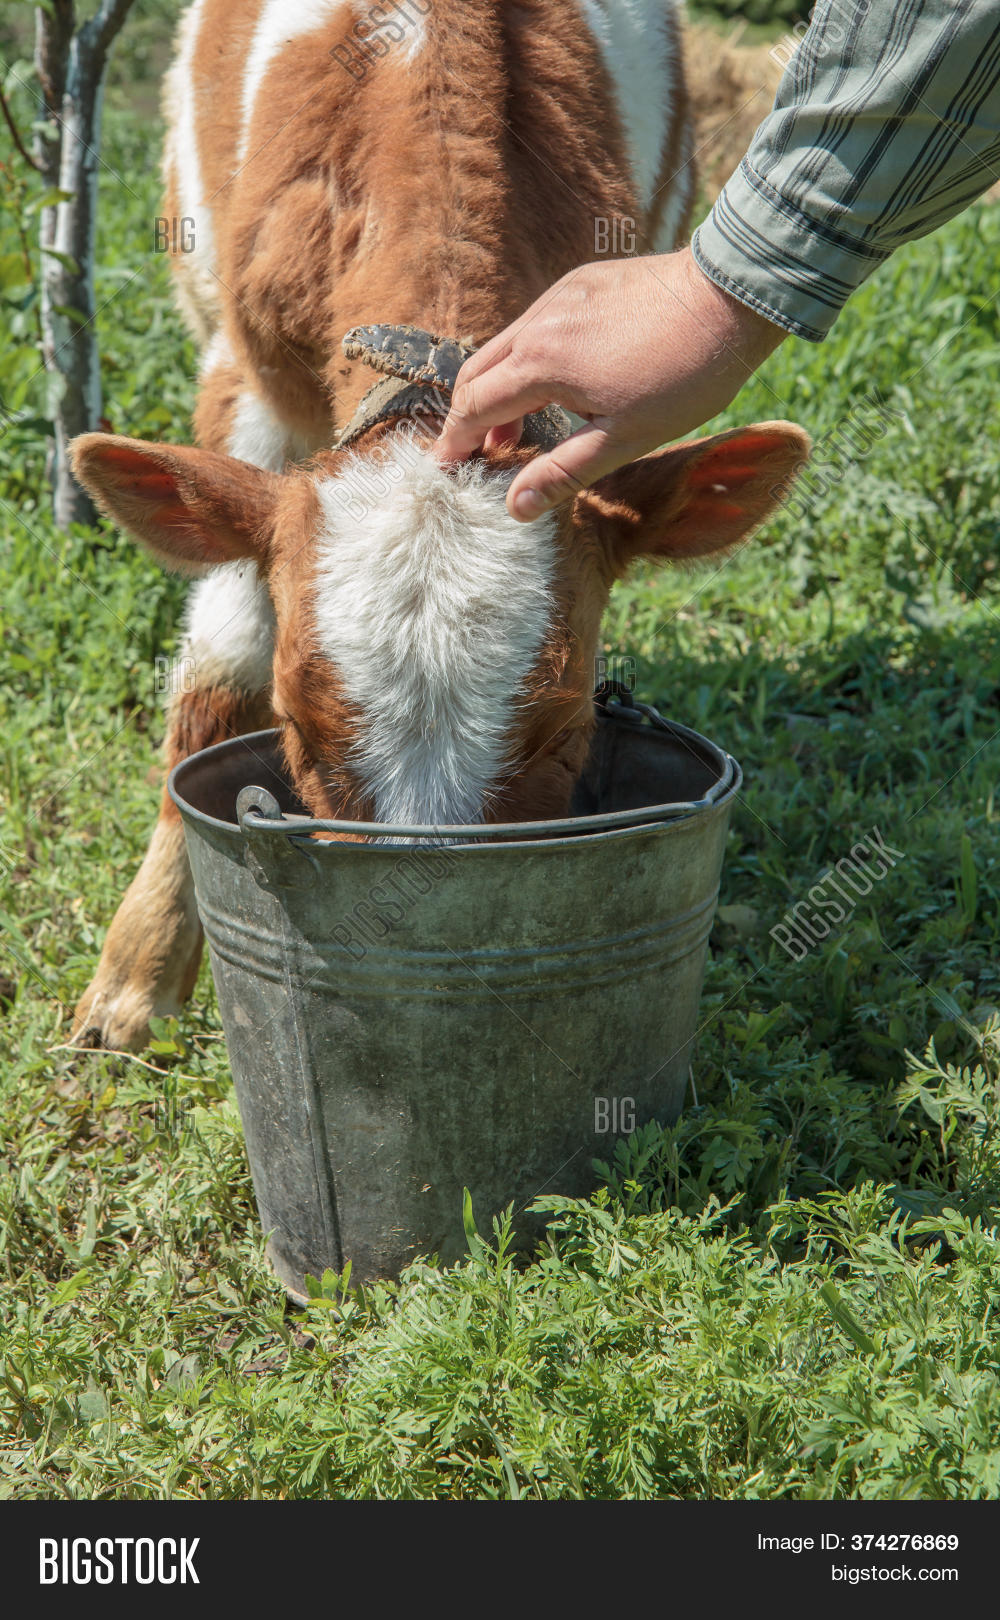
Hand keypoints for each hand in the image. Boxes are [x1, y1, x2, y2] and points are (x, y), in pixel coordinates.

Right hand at [433, 246, 786, 520]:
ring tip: (518, 430)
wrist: (732, 295)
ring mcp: (560, 296)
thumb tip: (514, 507)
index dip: (455, 441)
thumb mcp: (623, 439)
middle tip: (476, 455)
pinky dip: (526, 360)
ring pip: (506, 346)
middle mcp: (538, 323)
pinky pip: (536, 325)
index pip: (474, 407)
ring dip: (499, 388)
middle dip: (468, 416)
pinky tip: (555, 385)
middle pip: (478, 372)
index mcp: (541, 364)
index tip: (443, 468)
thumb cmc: (685, 374)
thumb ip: (563, 471)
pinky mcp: (583, 283)